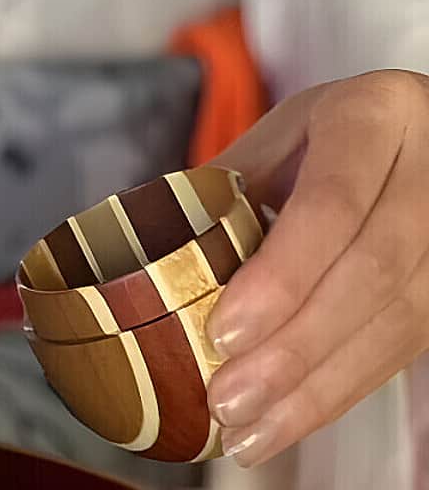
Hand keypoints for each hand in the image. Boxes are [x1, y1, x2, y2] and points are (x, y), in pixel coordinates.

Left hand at [205, 69, 428, 465]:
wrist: (418, 130)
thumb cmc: (330, 133)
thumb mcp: (277, 136)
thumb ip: (223, 186)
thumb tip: (146, 259)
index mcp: (372, 116)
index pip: (333, 205)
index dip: (282, 275)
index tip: (223, 331)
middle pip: (372, 272)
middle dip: (294, 346)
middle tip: (227, 399)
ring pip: (400, 321)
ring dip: (319, 388)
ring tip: (248, 430)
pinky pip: (406, 346)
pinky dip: (342, 390)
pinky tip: (289, 421)